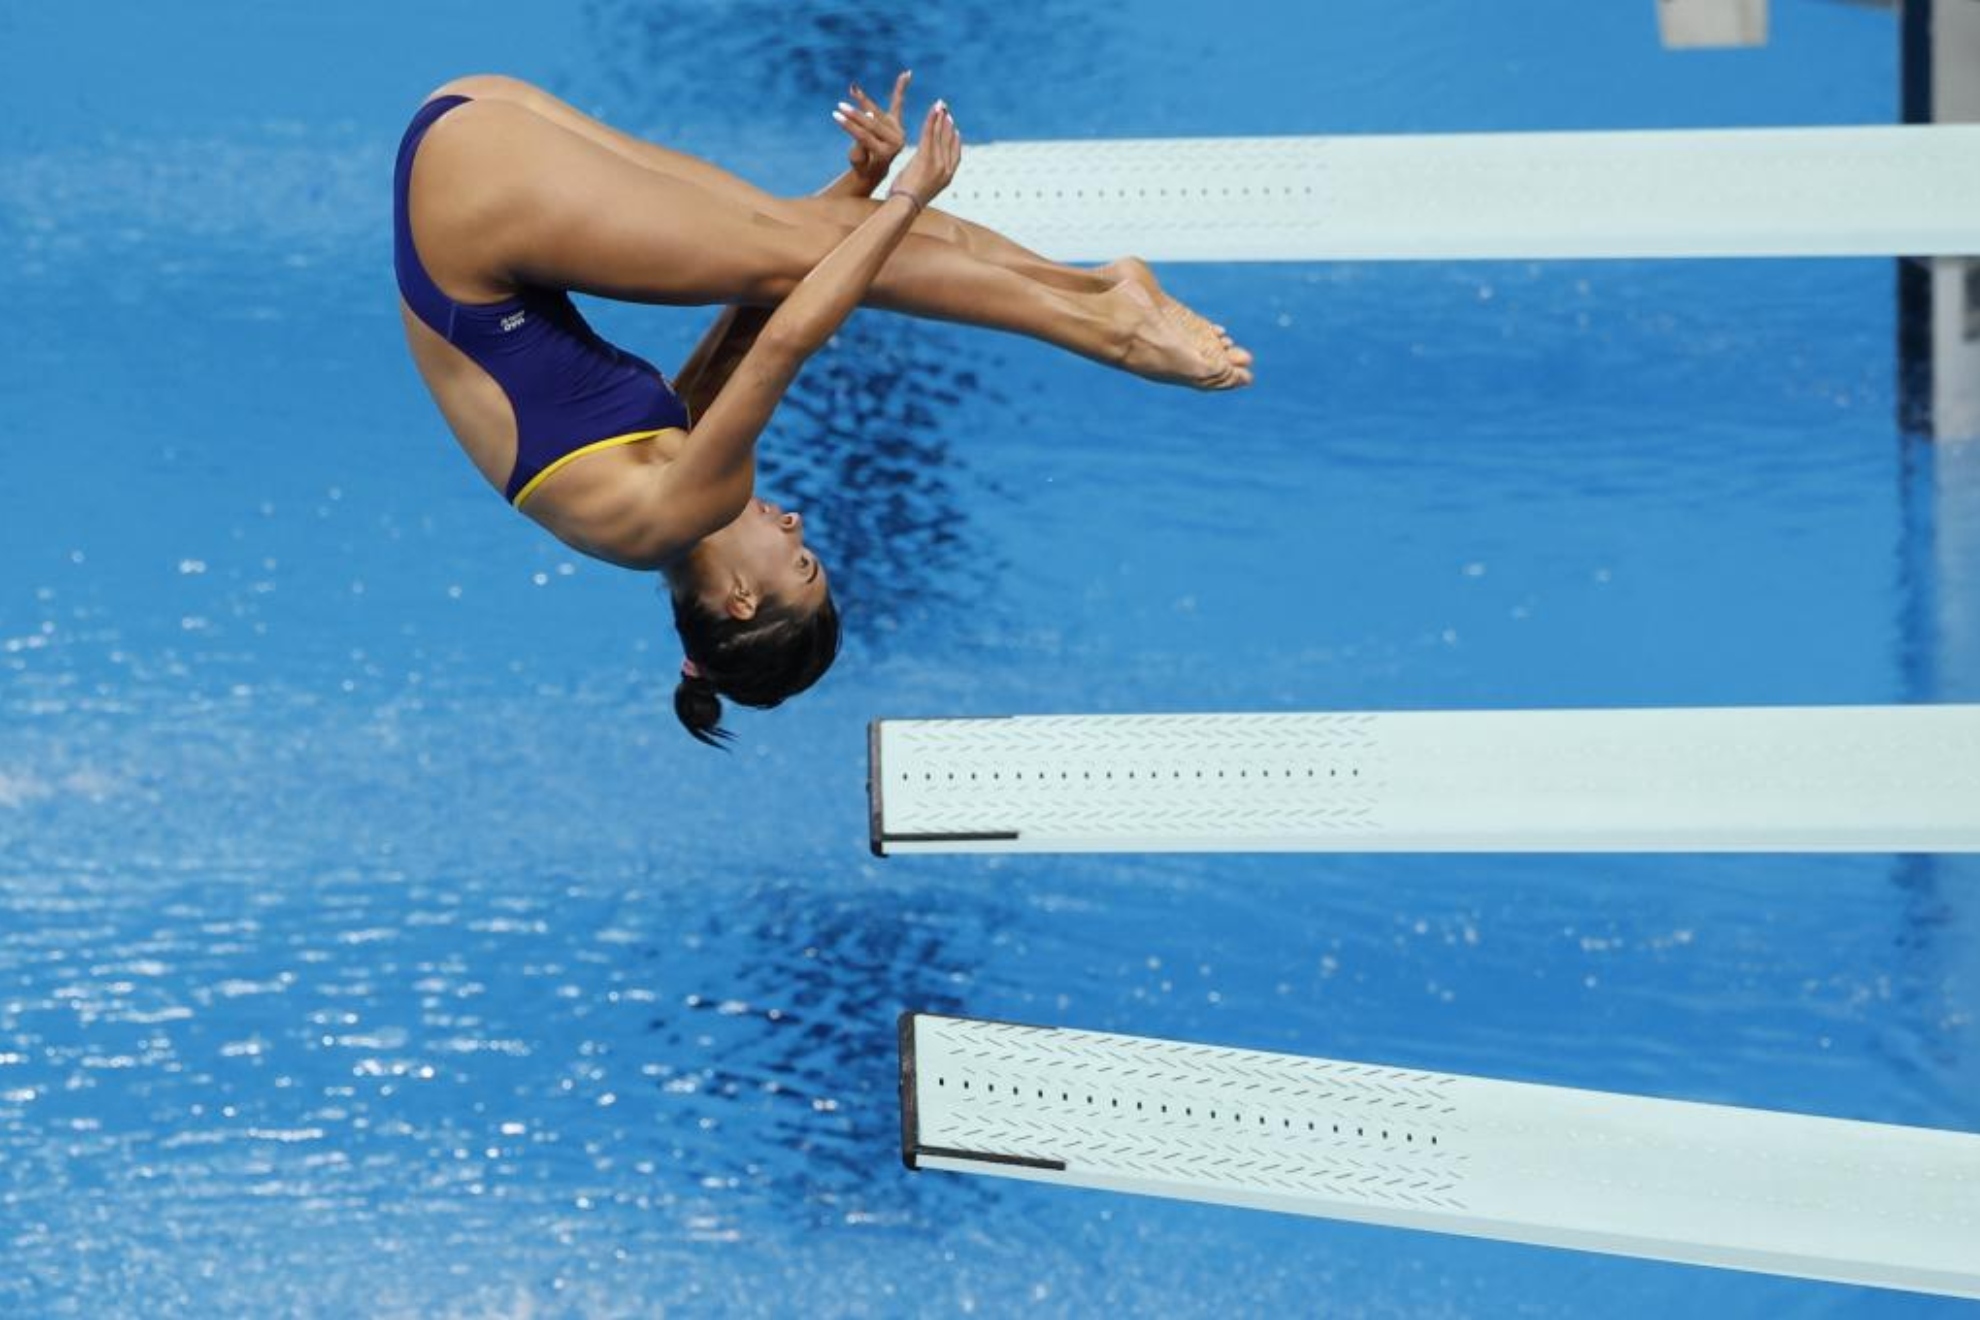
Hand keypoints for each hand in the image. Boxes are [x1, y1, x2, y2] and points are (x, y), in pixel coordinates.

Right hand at [833, 70, 910, 190]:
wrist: (875, 169)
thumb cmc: (862, 165)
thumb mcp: (857, 159)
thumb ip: (862, 141)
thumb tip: (868, 115)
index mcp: (887, 154)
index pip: (865, 137)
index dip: (850, 126)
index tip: (836, 116)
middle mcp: (897, 141)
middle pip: (872, 124)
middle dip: (854, 114)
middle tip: (839, 105)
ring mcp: (899, 130)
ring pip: (877, 112)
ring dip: (864, 100)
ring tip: (852, 88)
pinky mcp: (897, 122)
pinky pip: (897, 103)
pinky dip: (900, 88)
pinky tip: (907, 73)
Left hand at [892, 100, 960, 208]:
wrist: (905, 206)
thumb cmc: (907, 202)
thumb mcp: (922, 190)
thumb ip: (927, 178)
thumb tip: (922, 173)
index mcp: (948, 177)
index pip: (955, 154)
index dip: (955, 140)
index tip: (955, 129)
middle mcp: (947, 169)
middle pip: (948, 141)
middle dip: (948, 124)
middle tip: (947, 112)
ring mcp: (938, 162)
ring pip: (940, 135)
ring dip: (940, 118)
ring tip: (941, 105)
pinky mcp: (926, 156)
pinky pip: (930, 132)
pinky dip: (932, 119)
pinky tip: (934, 109)